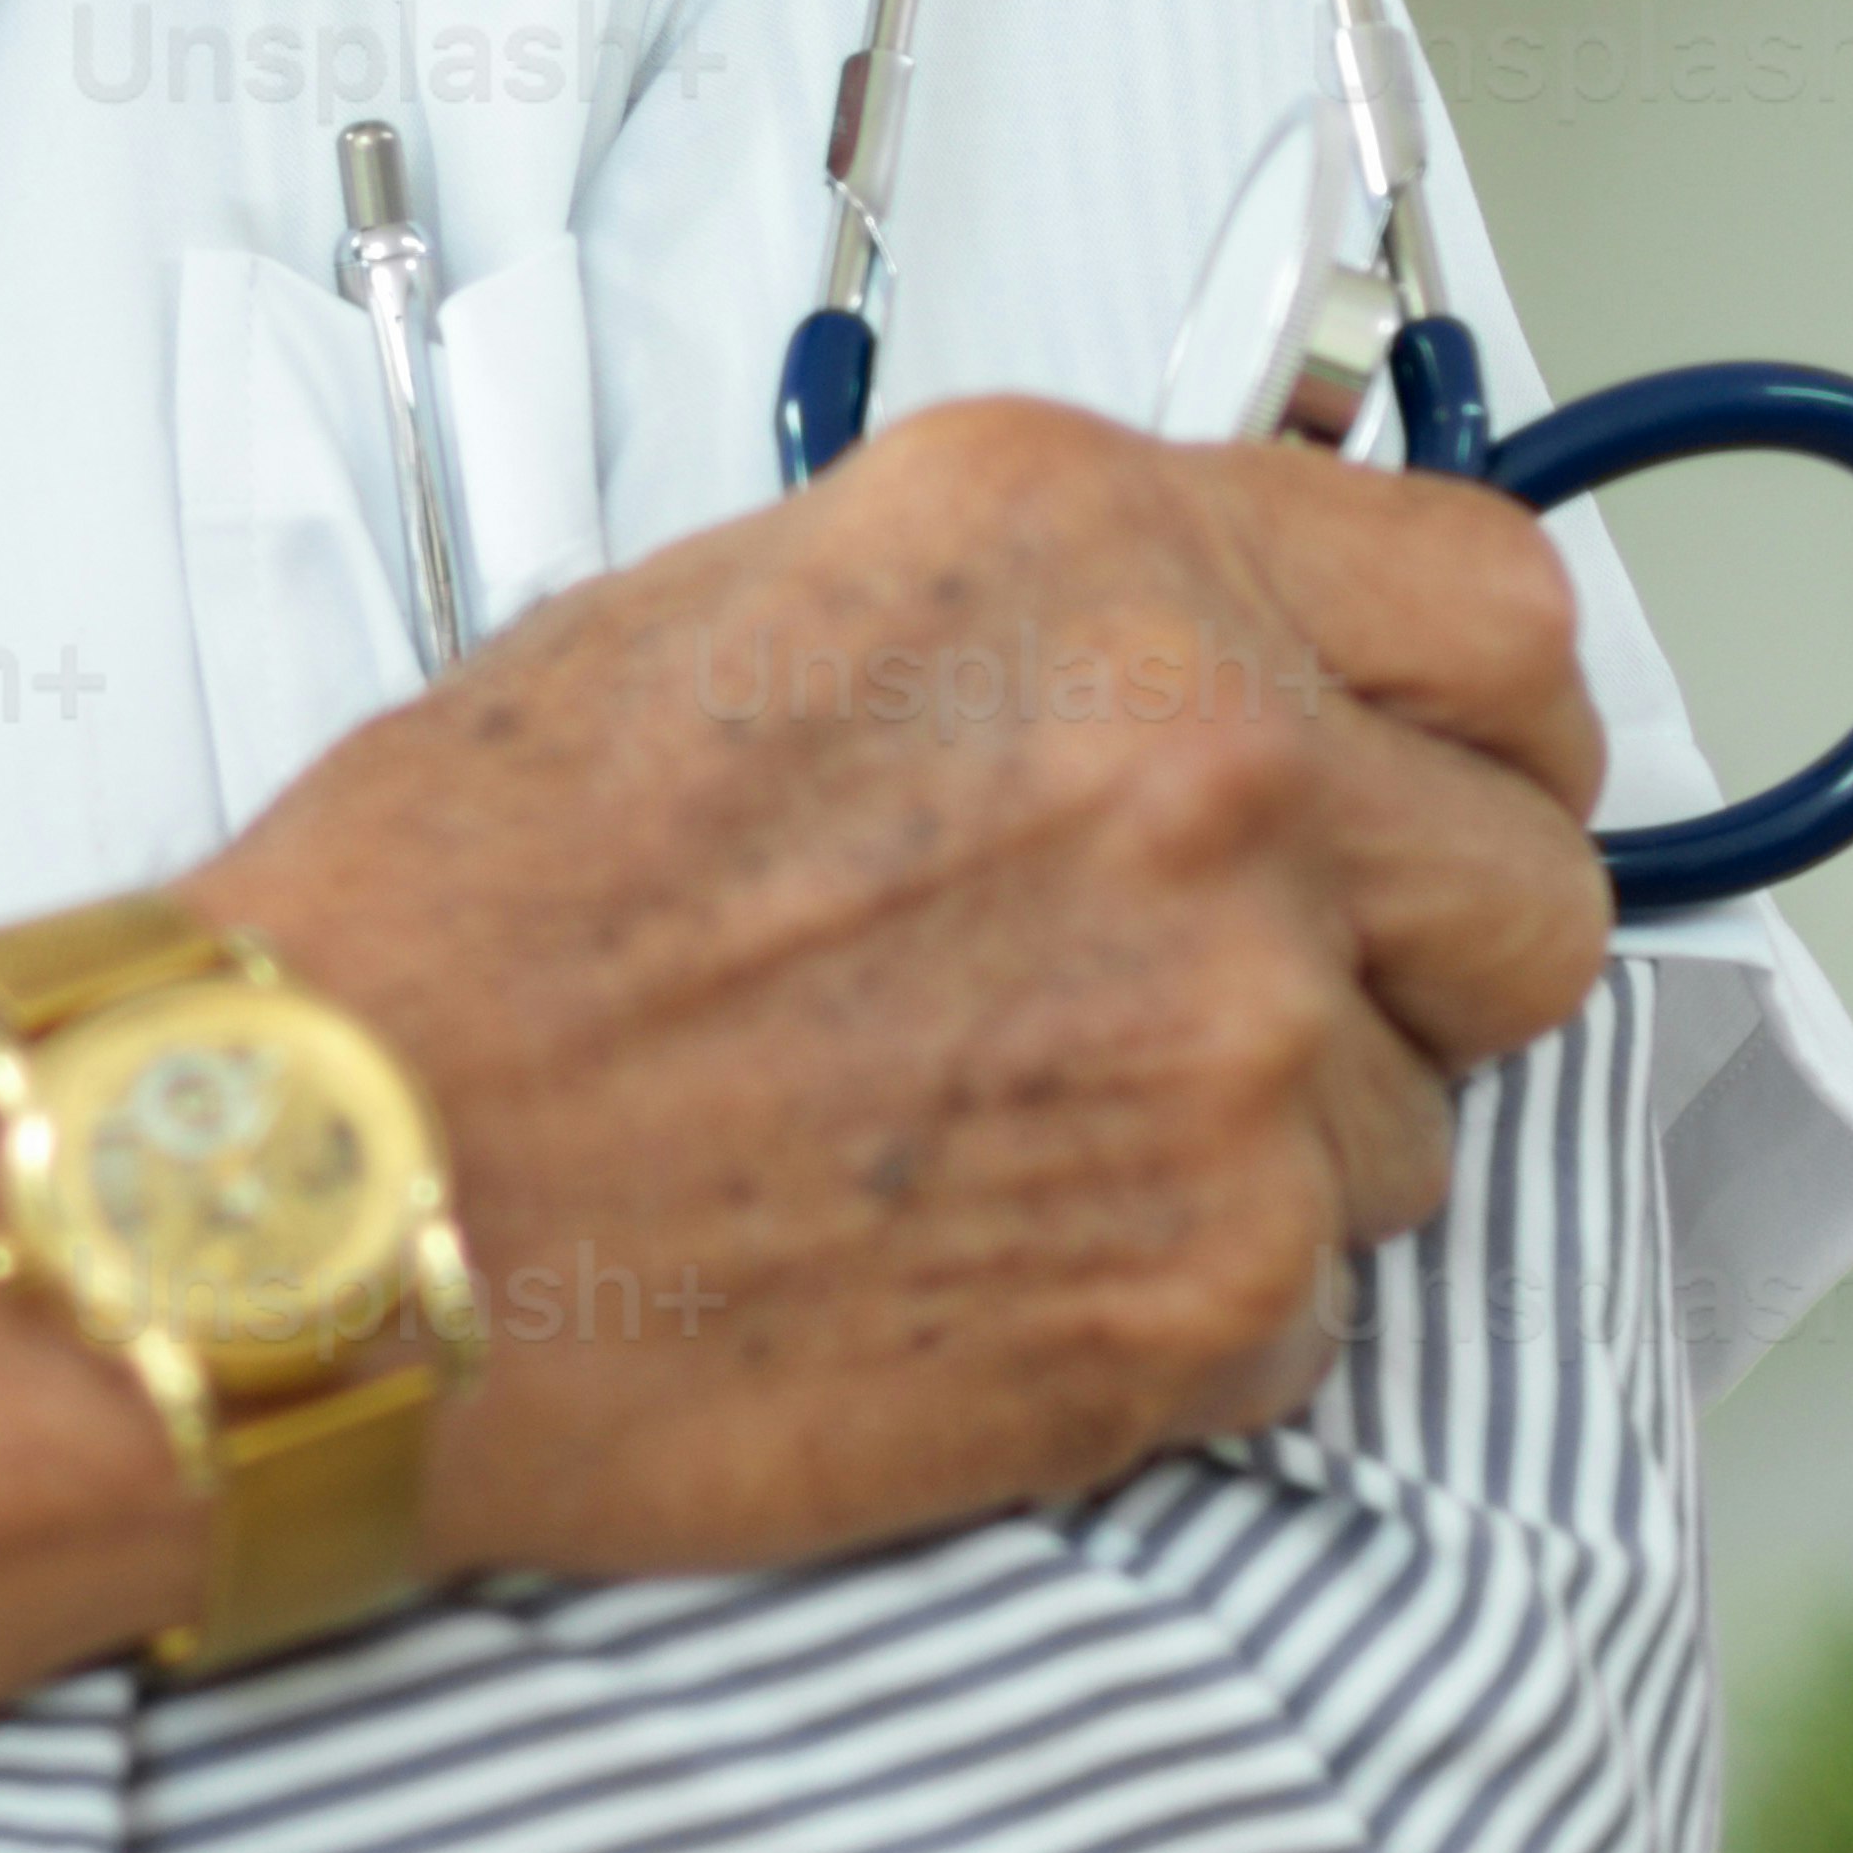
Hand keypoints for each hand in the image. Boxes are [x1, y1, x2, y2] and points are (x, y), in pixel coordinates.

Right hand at [198, 395, 1613, 1577]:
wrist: (324, 1177)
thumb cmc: (466, 908)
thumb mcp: (753, 607)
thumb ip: (1047, 619)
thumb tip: (1230, 681)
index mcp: (1093, 545)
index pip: (1497, 612)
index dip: (1473, 723)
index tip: (1435, 783)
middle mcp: (1209, 754)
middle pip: (1528, 886)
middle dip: (1416, 952)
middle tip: (1240, 994)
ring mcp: (1238, 1028)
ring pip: (1422, 1122)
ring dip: (1270, 1141)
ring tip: (1007, 1136)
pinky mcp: (1217, 1280)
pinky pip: (1315, 1307)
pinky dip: (1179, 1305)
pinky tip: (976, 1257)